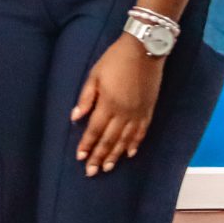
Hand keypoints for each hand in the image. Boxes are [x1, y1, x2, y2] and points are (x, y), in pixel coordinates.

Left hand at [70, 33, 163, 176]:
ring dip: (115, 155)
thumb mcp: (94, 75)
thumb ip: (86, 98)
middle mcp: (124, 113)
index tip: (80, 157)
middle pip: (109, 140)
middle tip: (91, 172)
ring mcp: (138, 113)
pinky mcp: (149, 110)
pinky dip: (135, 144)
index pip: (94, 130)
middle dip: (99, 156)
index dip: (87, 145)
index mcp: (108, 104)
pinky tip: (129, 153)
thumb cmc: (115, 60)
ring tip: (108, 168)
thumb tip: (75, 118)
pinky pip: (141, 132)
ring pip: (125, 140)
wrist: (144, 50)